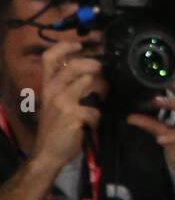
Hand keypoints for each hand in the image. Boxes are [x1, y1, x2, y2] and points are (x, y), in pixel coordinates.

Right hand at [31, 40, 106, 172]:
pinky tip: (92, 124)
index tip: (80, 45)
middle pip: (76, 65)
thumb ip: (66, 86)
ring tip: (101, 99)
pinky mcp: (72, 115)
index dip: (65, 46)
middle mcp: (53, 90)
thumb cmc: (54, 128)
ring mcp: (62, 102)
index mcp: (48, 86)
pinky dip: (98, 118)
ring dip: (102, 90)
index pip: (50, 58)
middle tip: (101, 72)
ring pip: (90, 81)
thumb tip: (90, 71)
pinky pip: (95, 109)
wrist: (47, 154)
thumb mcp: (54, 103)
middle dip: (95, 65)